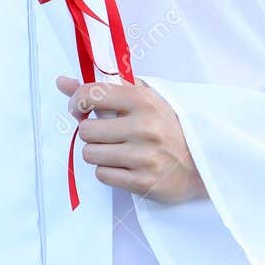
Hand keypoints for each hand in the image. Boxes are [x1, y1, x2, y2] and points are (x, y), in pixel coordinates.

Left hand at [57, 75, 209, 205]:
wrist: (202, 164)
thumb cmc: (168, 127)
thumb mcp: (143, 99)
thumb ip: (103, 88)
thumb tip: (62, 82)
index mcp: (143, 101)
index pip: (91, 94)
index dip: (77, 102)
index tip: (80, 109)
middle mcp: (143, 127)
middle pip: (86, 130)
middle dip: (92, 133)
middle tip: (106, 134)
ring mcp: (143, 156)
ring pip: (90, 154)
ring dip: (98, 153)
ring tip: (117, 150)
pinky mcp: (143, 181)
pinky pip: (102, 175)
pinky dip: (108, 171)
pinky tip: (125, 166)